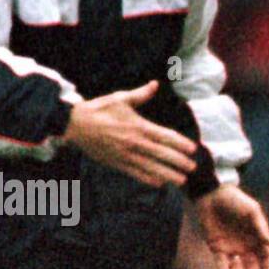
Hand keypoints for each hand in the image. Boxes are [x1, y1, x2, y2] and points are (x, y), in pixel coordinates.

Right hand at [60, 79, 196, 188]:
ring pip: (151, 168)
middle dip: (179, 162)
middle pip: (162, 154)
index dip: (180, 143)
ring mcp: (126, 156)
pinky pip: (136, 174)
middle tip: (193, 168)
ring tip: (181, 180)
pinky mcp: (117, 164)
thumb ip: (140, 94)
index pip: (164, 136)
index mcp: (138, 126)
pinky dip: (148, 179)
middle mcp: (134, 143)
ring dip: (168, 175)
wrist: (75, 125)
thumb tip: (155, 85)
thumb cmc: (99, 110)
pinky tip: (159, 183)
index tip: (193, 149)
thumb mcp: (120, 99)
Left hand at [193, 183, 268, 268]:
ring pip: (237, 268)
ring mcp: (231, 247)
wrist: (212, 195)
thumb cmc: (236, 201)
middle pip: (252, 266)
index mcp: (258, 238)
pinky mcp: (217, 247)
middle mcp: (246, 245)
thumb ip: (261, 228)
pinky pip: (222, 263)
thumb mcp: (252, 212)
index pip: (266, 257)